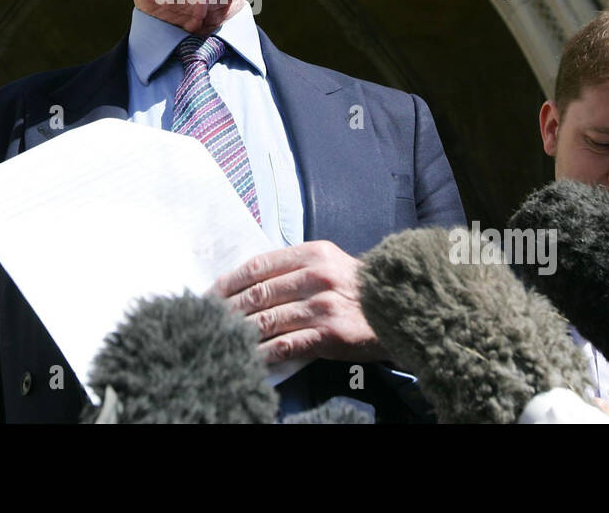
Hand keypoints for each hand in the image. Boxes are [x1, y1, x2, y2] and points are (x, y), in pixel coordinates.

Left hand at [209, 240, 386, 363]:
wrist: (399, 307)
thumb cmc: (356, 286)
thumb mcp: (329, 260)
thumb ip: (294, 265)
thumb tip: (250, 281)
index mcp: (312, 254)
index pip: (258, 266)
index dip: (230, 281)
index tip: (212, 293)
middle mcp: (315, 277)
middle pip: (258, 294)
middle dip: (228, 309)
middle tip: (209, 319)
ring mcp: (322, 306)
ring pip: (267, 320)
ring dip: (241, 331)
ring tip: (223, 337)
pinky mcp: (328, 335)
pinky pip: (285, 345)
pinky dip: (263, 352)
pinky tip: (249, 355)